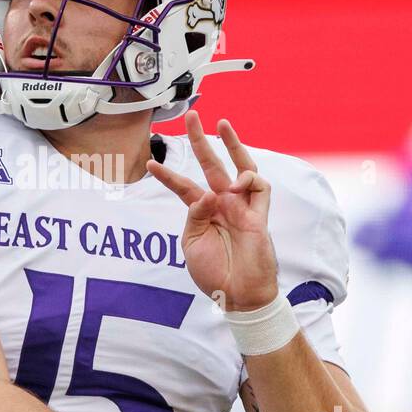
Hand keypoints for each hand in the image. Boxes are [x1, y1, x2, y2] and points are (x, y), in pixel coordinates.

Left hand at [147, 111, 278, 311]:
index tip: (151, 163)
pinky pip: (259, 186)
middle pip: (211, 165)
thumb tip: (208, 194)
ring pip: (241, 166)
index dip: (168, 175)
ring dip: (233, 145)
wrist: (238, 295)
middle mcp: (222, 204)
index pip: (183, 187)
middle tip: (191, 116)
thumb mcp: (192, 244)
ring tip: (222, 124)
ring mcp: (241, 207)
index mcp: (202, 212)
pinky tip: (237, 182)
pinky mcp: (259, 214)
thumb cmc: (214, 273)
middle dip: (200, 141)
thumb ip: (195, 216)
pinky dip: (249, 178)